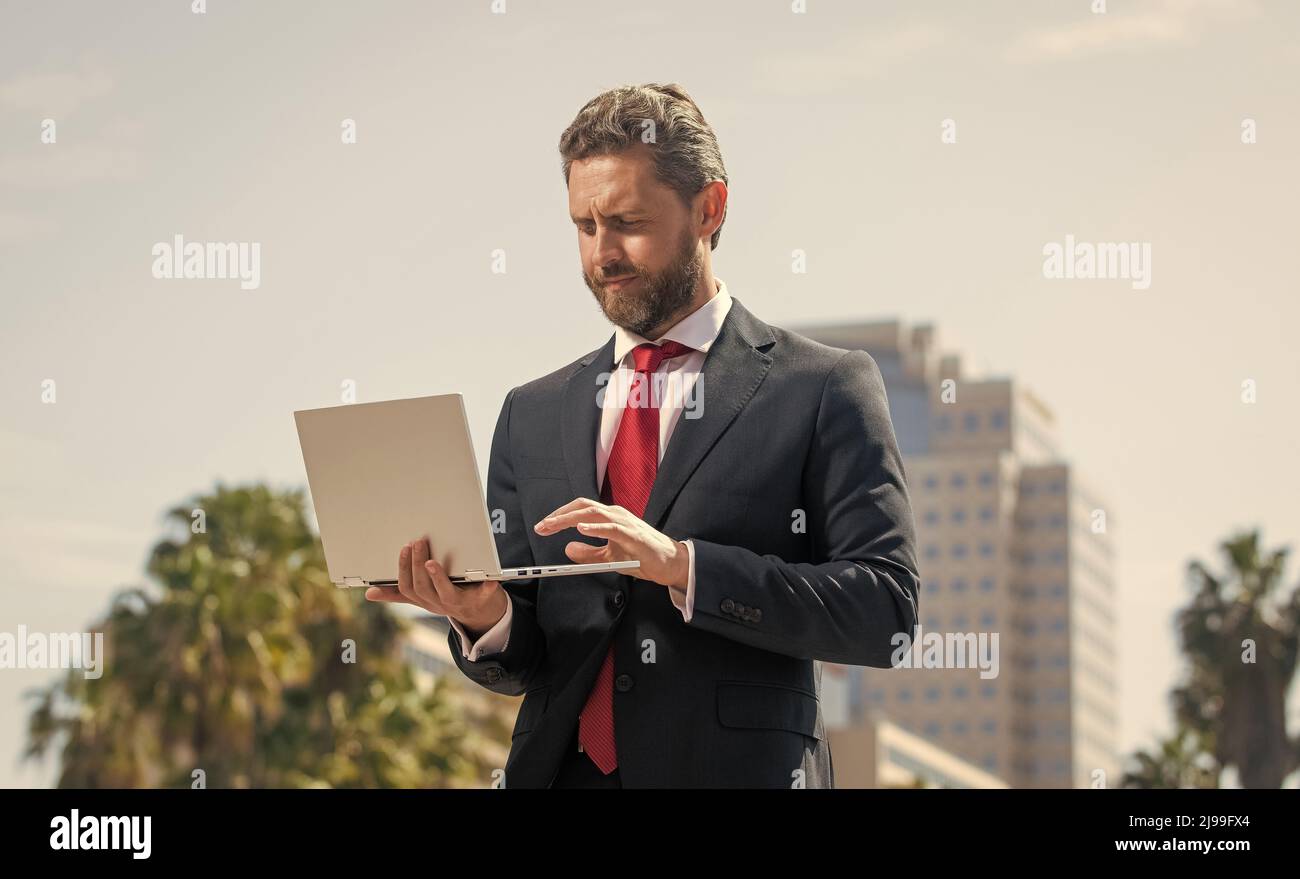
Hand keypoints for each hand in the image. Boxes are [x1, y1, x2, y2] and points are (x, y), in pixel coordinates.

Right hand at [365, 537, 508, 636]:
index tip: (404, 548)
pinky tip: (490, 578)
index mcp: (425, 600)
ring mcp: (460, 603)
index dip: (404, 569)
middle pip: (424, 588)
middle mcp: (440, 603)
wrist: (481, 613)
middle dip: (418, 565)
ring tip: (432, 561)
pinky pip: (483, 595)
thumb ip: (398, 593)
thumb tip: (369, 593)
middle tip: (418, 542)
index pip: (408, 588)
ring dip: (438, 577)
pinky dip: (487, 586)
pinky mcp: (481, 601)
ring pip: (445, 593)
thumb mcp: (422, 597)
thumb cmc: (448, 597)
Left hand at [533, 498, 688, 589]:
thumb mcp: (608, 558)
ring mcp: (624, 522)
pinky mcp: (633, 535)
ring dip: (569, 519)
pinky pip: (611, 528)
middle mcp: (616, 514)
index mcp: (610, 517)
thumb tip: (567, 549)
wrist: (669, 563)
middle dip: (559, 515)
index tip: (543, 527)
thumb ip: (588, 554)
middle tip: (541, 527)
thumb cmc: (641, 556)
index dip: (560, 516)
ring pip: (593, 513)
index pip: (580, 510)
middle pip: (582, 507)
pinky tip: (581, 529)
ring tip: (552, 526)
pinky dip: (595, 527)